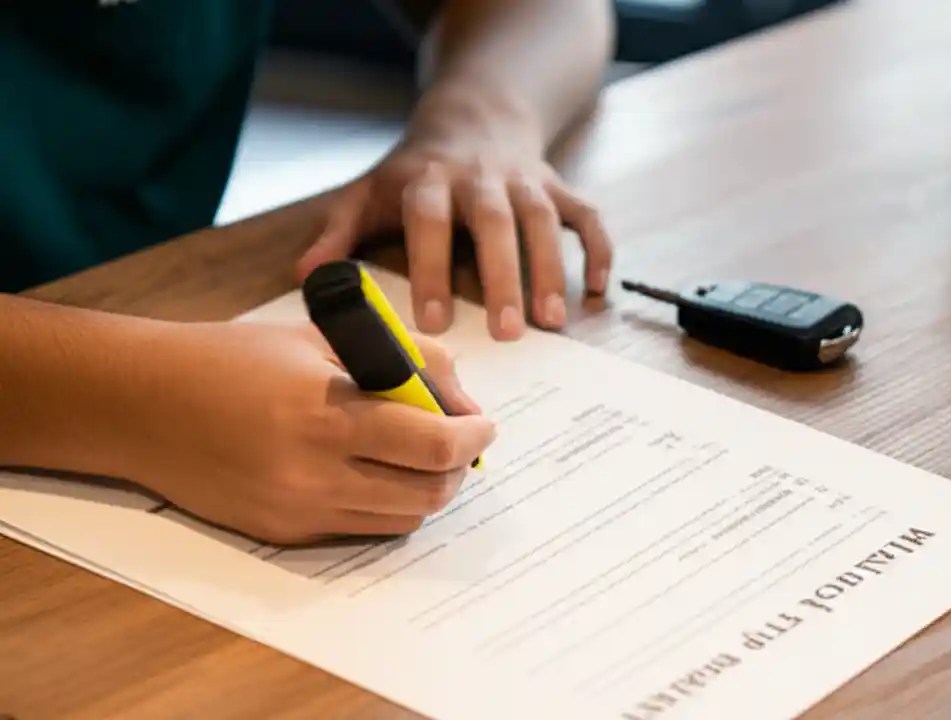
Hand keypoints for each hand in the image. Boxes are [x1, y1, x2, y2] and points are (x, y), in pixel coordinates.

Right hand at [124, 321, 495, 544]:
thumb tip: (460, 402)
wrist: (142, 405)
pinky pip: (360, 530)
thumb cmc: (234, 359)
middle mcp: (314, 475)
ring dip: (426, 491)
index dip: (474, 437)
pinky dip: (385, 505)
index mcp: (326, 415)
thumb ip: (403, 362)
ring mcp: (297, 512)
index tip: (484, 425)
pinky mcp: (282, 533)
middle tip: (460, 443)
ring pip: (400, 520)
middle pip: (428, 495)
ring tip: (421, 456)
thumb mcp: (325, 339)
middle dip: (459, 470)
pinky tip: (377, 472)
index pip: (434, 446)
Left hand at [295, 94, 612, 341]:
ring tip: (551, 322)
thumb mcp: (369, 193)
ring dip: (551, 270)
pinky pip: (587, 216)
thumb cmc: (416, 172)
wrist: (473, 117)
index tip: (435, 322)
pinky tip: (600, 291)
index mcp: (431, 180)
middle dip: (502, 277)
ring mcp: (526, 181)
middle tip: (506, 334)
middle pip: (496, 222)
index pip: (430, 220)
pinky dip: (599, 250)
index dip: (432, 268)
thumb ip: (338, 234)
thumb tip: (306, 279)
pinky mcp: (558, 187)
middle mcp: (482, 178)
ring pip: (543, 221)